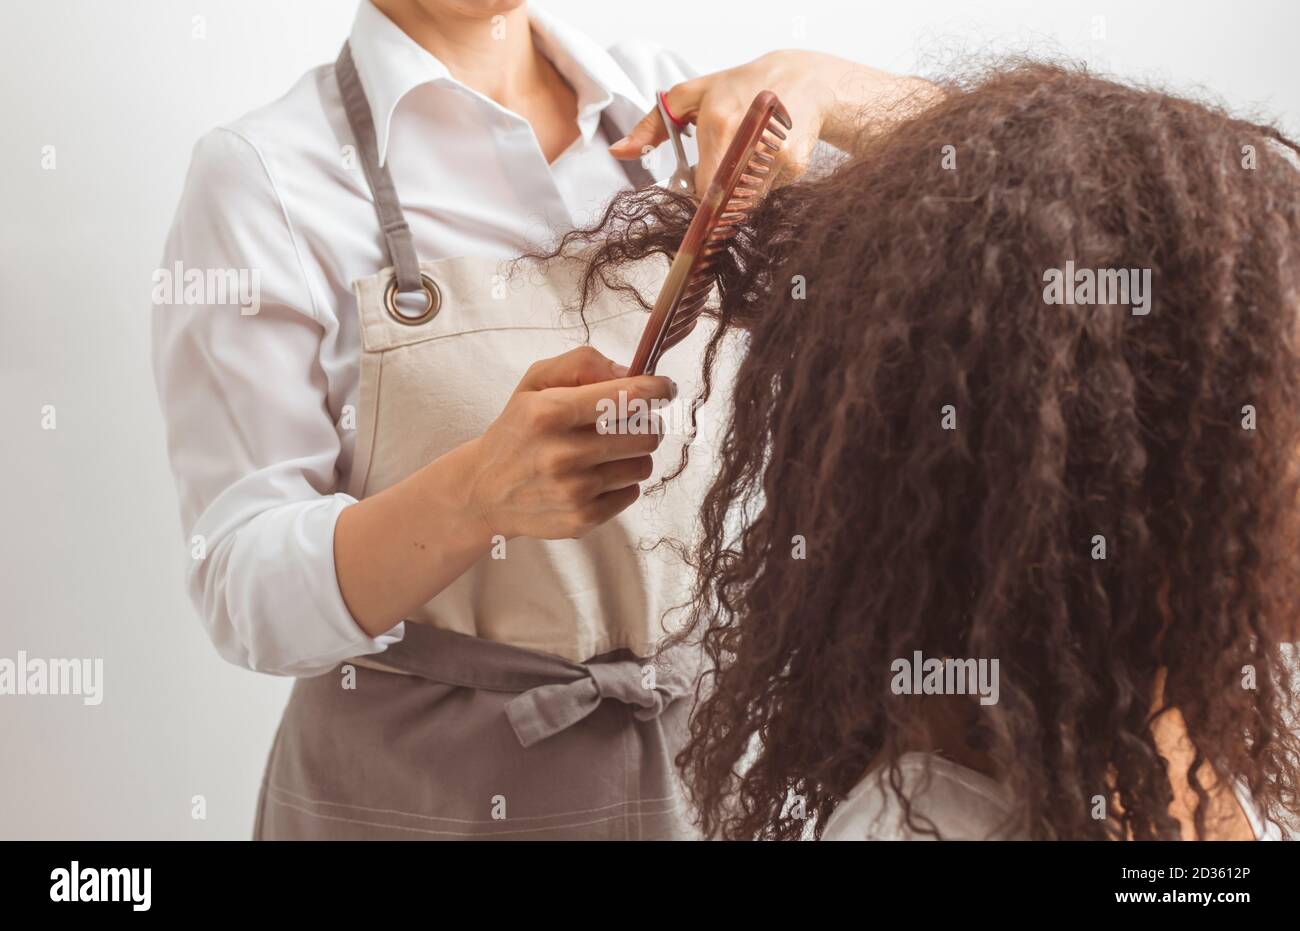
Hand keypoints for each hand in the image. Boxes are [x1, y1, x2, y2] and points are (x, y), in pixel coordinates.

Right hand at [463, 346, 675, 539]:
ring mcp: (573, 491)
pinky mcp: (582, 519)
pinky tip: (595, 476)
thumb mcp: (535, 382)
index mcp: (549, 412)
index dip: (656, 389)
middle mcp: (562, 454)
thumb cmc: (518, 429)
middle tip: (629, 423)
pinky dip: (621, 482)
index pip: (627, 397)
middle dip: (645, 424)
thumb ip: (582, 364)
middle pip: (646, 434)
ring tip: (607, 451)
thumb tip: (631, 373)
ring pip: (643, 465)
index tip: (665, 388)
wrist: (484, 491)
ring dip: (633, 455)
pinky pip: (631, 493)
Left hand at [608, 50, 938, 192]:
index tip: (693, 204)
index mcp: (721, 123)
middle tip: (714, 187)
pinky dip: (758, 189)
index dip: (696, 202)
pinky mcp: (795, 168)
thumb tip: (619, 151)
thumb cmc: (740, 87)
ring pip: (745, 203)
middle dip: (715, 203)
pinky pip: (766, 196)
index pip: (703, 189)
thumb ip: (651, 125)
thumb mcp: (693, 95)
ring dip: (737, 196)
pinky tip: (762, 163)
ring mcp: (777, 158)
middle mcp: (751, 142)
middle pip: (724, 202)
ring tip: (739, 166)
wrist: (804, 80)